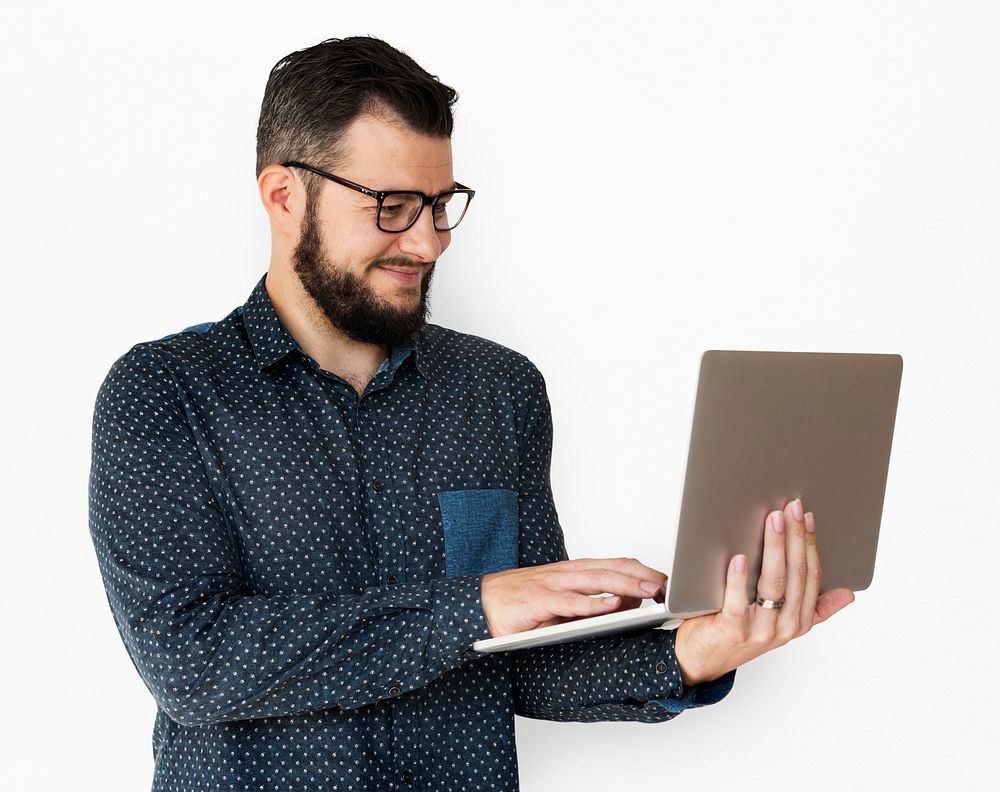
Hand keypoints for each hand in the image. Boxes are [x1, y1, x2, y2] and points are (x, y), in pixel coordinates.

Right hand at [481, 557, 666, 637]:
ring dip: (626, 585)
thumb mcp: (561, 604)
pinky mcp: (539, 601)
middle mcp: (566, 573)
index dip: (642, 570)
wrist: (480, 606)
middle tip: (669, 585)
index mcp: (573, 571)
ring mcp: (552, 585)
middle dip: (643, 575)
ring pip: (596, 581)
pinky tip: (612, 606)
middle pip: (611, 569)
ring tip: (651, 591)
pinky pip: (570, 602)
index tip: (667, 581)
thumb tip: (625, 605)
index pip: (614, 564)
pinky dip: (593, 604)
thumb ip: (590, 602)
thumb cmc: (521, 605)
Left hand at [674, 498, 855, 685]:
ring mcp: (760, 629)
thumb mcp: (782, 623)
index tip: (806, 517)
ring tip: (773, 520)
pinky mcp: (732, 629)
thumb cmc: (739, 633)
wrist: (702, 660)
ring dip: (775, 547)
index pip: (811, 576)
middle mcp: (783, 626)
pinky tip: (739, 558)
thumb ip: (815, 608)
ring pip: (773, 583)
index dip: (810, 544)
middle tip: (791, 507)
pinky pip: (739, 602)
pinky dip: (739, 578)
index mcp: (799, 620)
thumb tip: (848, 594)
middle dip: (795, 537)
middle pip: (795, 574)